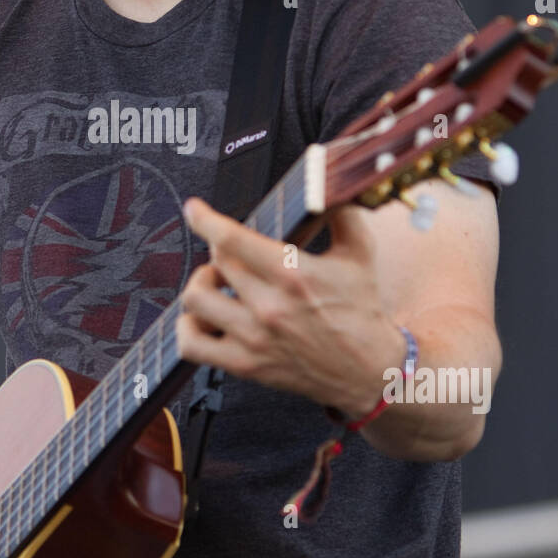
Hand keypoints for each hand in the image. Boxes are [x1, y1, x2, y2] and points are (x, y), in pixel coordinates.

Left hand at [175, 197, 404, 416]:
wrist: (369, 371)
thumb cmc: (362, 311)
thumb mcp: (359, 254)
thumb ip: (341, 214)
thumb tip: (323, 185)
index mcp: (294, 274)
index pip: (232, 239)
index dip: (205, 220)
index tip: (194, 209)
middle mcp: (270, 307)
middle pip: (215, 263)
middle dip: (218, 250)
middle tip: (231, 252)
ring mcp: (254, 338)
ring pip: (195, 299)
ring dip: (201, 284)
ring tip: (217, 283)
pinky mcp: (245, 365)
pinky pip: (192, 344)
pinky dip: (188, 326)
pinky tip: (206, 317)